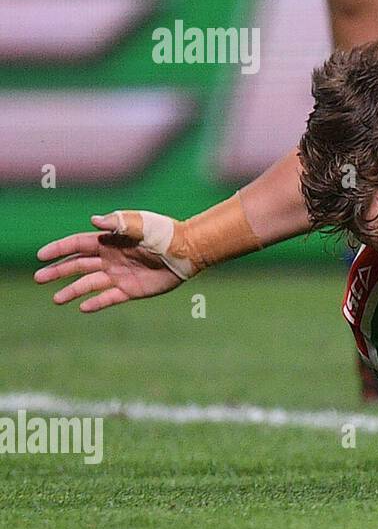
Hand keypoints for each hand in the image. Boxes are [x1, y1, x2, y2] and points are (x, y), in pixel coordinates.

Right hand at [34, 212, 186, 312]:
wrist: (188, 251)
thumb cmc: (165, 233)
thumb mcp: (141, 224)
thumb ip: (118, 223)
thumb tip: (93, 220)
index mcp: (109, 241)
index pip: (77, 244)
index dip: (59, 249)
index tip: (41, 255)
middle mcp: (110, 258)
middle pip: (78, 265)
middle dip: (57, 271)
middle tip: (39, 278)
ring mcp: (119, 275)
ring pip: (89, 284)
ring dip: (72, 291)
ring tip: (56, 299)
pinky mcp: (131, 290)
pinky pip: (109, 298)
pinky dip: (96, 303)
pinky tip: (83, 308)